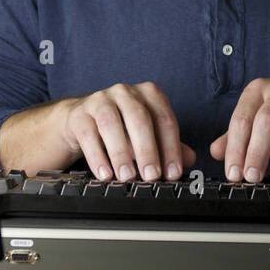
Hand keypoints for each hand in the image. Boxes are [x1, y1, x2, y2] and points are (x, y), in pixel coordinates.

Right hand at [59, 82, 195, 182]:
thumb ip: (169, 146)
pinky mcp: (79, 114)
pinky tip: (105, 174)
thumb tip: (190, 159)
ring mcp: (100, 99)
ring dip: (121, 153)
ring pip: (111, 124)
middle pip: (139, 118)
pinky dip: (97, 156)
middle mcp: (125, 92)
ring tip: (127, 177)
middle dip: (147, 150)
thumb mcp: (148, 135)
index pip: (165, 120)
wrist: (82, 120)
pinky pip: (88, 134)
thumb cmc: (122, 128)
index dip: (171, 148)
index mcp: (149, 94)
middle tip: (151, 176)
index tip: (173, 173)